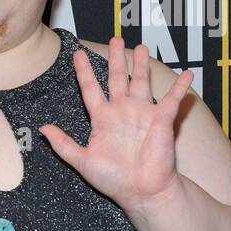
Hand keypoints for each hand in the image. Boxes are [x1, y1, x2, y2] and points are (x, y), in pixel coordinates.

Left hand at [39, 37, 193, 212]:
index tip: (76, 54)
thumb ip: (63, 144)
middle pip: (117, 78)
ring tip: (141, 47)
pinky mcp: (161, 120)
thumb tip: (43, 129)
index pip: (90, 88)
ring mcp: (142, 114)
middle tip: (115, 39)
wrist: (140, 191)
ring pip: (141, 82)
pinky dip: (180, 87)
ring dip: (141, 65)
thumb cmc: (113, 179)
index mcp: (102, 119)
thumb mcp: (82, 161)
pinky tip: (187, 73)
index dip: (84, 71)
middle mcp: (122, 112)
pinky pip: (172, 100)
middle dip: (115, 59)